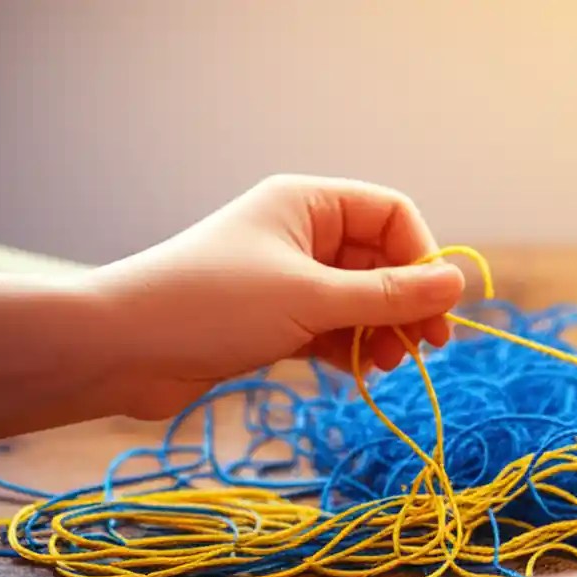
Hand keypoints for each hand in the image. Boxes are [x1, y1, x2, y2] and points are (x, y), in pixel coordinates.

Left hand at [89, 174, 464, 418]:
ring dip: (380, 331)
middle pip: (380, 260)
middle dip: (405, 303)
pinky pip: (332, 327)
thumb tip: (458, 283)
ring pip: (358, 299)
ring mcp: (287, 278)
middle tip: (426, 348)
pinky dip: (350, 348)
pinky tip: (359, 373)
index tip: (435, 307)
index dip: (422, 257)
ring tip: (388, 366)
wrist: (118, 349)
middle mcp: (300, 233)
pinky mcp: (272, 319)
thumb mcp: (312, 299)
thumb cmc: (212, 306)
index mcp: (308, 203)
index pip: (391, 214)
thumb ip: (388, 295)